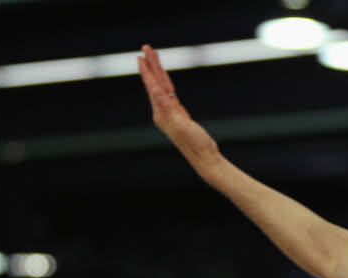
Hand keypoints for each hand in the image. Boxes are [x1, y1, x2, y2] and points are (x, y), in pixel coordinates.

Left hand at [137, 44, 218, 162]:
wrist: (206, 158)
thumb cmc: (196, 144)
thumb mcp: (181, 124)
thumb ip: (167, 107)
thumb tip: (155, 90)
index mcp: (161, 113)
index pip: (152, 86)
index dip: (147, 70)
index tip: (142, 56)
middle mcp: (162, 112)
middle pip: (155, 83)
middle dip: (151, 65)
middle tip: (146, 48)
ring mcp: (170, 113)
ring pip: (162, 87)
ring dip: (157, 72)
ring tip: (153, 58)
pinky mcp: (179, 115)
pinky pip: (170, 94)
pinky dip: (166, 83)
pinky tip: (164, 78)